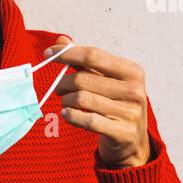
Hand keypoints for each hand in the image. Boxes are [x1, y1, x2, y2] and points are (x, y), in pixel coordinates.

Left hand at [42, 35, 152, 167]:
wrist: (131, 142)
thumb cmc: (115, 105)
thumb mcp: (105, 80)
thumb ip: (84, 61)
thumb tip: (61, 40)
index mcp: (132, 71)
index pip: (93, 55)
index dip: (67, 53)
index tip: (47, 54)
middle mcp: (134, 90)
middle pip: (83, 79)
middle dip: (63, 83)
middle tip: (58, 89)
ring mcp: (130, 112)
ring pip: (81, 99)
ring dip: (66, 101)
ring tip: (65, 103)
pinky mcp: (123, 132)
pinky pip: (87, 120)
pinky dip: (71, 116)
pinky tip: (67, 114)